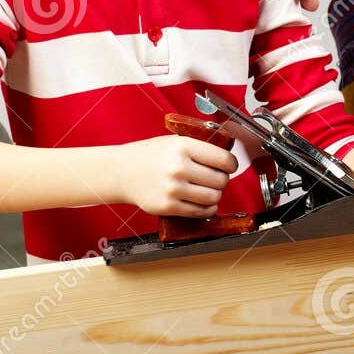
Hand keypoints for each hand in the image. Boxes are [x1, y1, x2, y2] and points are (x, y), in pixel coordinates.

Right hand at [115, 135, 238, 217]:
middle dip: (222, 180)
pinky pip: (200, 212)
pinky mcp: (169, 207)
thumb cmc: (148, 155)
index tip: (230, 166)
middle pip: (221, 180)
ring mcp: (174, 189)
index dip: (232, 164)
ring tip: (208, 190)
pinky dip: (207, 209)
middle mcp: (179, 168)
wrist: (121, 171)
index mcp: (183, 147)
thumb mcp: (173, 141)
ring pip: (213, 198)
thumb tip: (227, 157)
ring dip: (215, 195)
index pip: (223, 159)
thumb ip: (198, 148)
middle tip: (216, 178)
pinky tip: (202, 202)